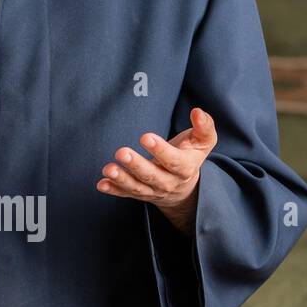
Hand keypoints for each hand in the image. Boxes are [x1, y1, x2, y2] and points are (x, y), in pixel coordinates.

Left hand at [96, 108, 216, 234]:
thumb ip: (204, 126)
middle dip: (137, 165)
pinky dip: (113, 190)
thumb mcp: (203, 142)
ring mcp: (153, 190)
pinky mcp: (140, 194)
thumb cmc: (190, 155)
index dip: (160, 150)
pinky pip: (126, 194)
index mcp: (185, 168)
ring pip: (137, 187)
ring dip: (121, 179)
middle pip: (152, 176)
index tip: (145, 137)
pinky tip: (102, 184)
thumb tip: (198, 112)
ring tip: (108, 168)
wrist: (184, 186)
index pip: (174, 161)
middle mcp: (169, 182)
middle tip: (122, 152)